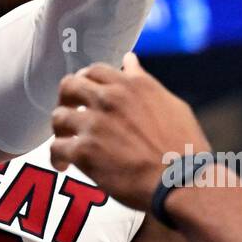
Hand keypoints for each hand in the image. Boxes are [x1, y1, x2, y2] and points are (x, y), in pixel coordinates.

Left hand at [49, 53, 208, 209]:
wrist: (182, 182)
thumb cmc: (184, 147)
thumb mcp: (171, 104)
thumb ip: (144, 81)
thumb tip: (130, 60)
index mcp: (130, 85)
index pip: (94, 70)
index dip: (85, 82)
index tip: (85, 95)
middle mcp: (109, 98)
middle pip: (69, 86)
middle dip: (66, 99)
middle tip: (70, 114)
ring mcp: (95, 124)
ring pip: (58, 116)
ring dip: (60, 130)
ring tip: (66, 142)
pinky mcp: (85, 151)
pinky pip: (56, 148)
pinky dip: (57, 157)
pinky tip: (64, 165)